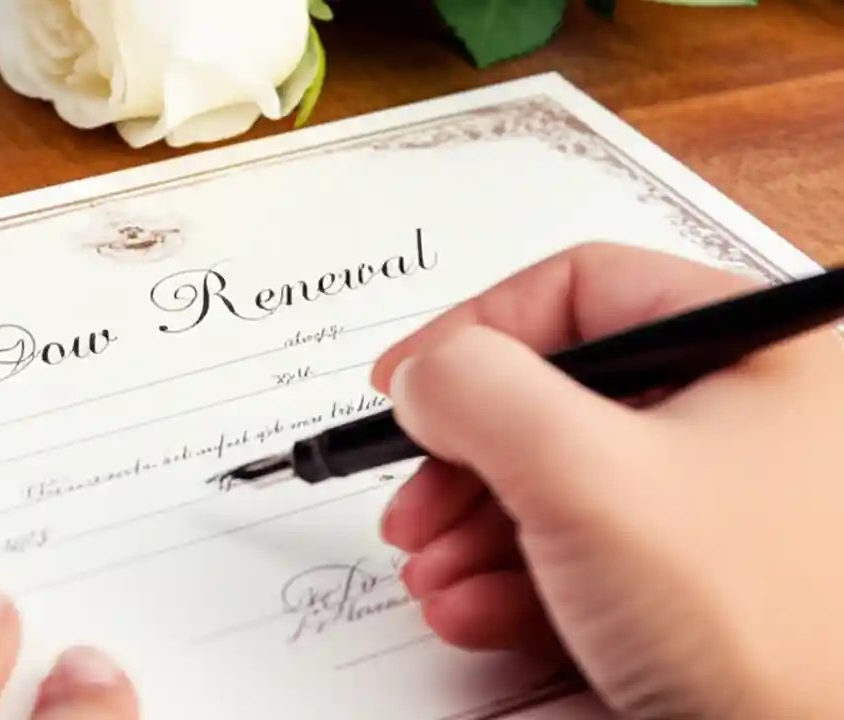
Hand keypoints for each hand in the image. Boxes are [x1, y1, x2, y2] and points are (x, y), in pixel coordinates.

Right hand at [369, 242, 843, 718]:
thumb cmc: (764, 621)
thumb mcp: (587, 476)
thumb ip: (479, 394)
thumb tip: (424, 374)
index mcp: (755, 343)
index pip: (579, 288)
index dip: (471, 332)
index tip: (405, 384)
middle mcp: (746, 408)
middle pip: (557, 396)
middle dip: (464, 462)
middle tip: (414, 506)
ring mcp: (727, 496)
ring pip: (563, 480)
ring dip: (476, 531)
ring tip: (435, 578)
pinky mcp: (705, 572)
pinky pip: (591, 547)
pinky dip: (519, 578)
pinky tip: (477, 612)